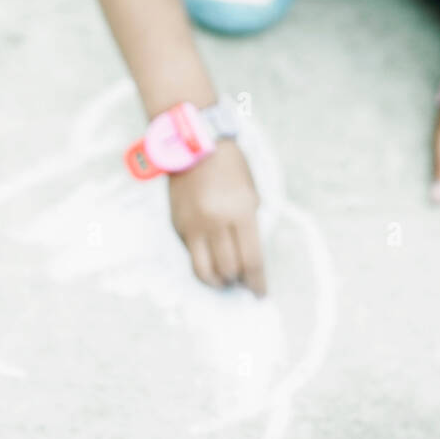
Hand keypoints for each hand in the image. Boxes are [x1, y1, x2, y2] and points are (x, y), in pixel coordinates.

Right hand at [168, 139, 267, 295]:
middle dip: (239, 281)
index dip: (257, 282)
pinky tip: (211, 263)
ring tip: (225, 280)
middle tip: (243, 283)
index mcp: (241, 210)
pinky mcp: (179, 225)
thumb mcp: (251, 193)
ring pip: (205, 271)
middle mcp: (216, 221)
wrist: (195, 144)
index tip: (260, 294)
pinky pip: (192, 256)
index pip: (252, 260)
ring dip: (218, 281)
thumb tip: (249, 258)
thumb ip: (251, 225)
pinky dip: (203, 264)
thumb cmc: (231, 166)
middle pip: (229, 269)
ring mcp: (194, 225)